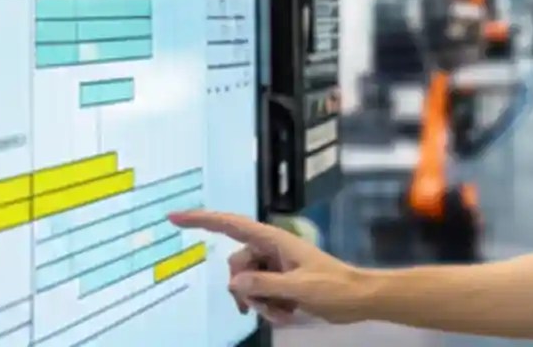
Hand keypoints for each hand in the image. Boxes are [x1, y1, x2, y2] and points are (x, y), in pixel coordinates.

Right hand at [168, 210, 366, 325]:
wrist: (357, 299)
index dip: (202, 219)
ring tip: (284, 312)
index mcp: (275, 240)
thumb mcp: (299, 289)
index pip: (231, 226)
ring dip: (260, 304)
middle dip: (245, 291)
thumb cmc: (334, 288)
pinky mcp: (279, 282)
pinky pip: (258, 296)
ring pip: (245, 286)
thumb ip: (264, 285)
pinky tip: (286, 315)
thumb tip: (234, 283)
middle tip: (266, 307)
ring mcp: (274, 267)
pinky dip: (267, 309)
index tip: (174, 216)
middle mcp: (271, 250)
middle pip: (236, 267)